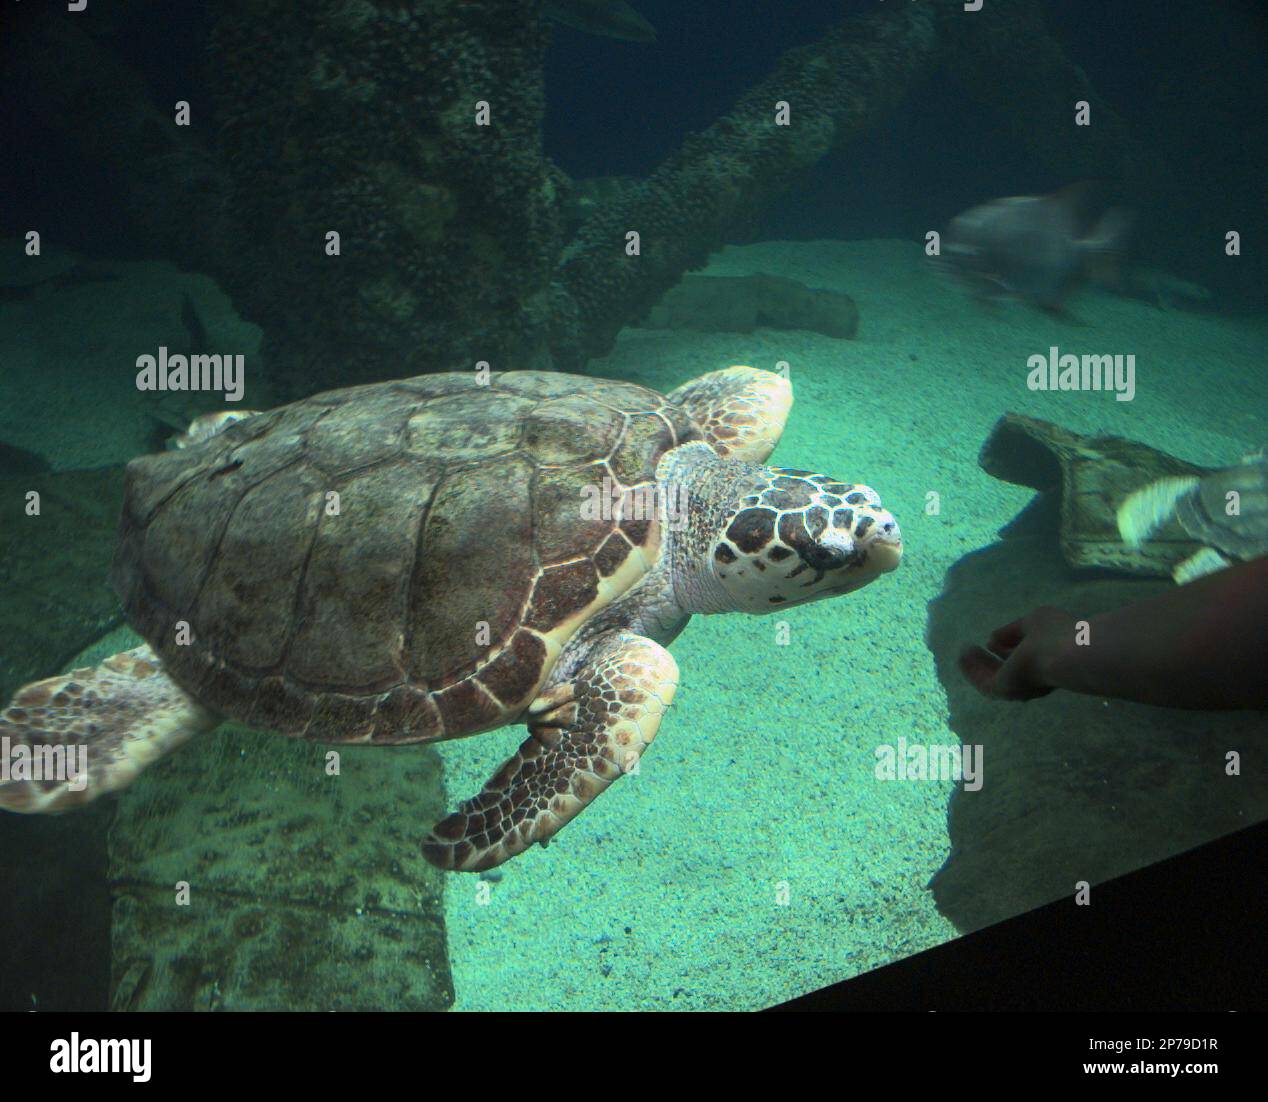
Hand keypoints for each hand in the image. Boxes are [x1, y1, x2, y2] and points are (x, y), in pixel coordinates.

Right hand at [958, 605, 1076, 701]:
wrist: (1067, 655)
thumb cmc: (1057, 634)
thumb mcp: (1034, 621)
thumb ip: (1014, 630)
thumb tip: (993, 638)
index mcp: (1046, 658)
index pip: (1023, 654)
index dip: (1008, 646)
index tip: (993, 639)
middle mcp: (1033, 674)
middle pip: (1007, 668)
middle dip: (990, 659)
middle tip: (972, 649)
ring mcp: (1019, 684)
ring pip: (993, 676)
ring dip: (977, 665)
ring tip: (963, 651)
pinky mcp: (1004, 688)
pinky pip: (983, 680)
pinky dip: (971, 669)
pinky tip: (962, 655)